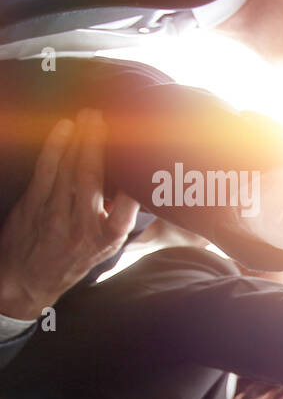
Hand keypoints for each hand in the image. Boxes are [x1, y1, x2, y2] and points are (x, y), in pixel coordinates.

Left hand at [0, 111, 138, 319]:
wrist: (26, 281)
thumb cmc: (70, 261)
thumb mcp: (104, 247)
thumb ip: (117, 218)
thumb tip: (132, 187)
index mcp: (108, 237)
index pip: (128, 202)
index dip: (135, 176)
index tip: (141, 152)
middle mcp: (83, 226)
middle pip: (94, 177)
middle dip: (100, 143)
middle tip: (106, 118)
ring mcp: (55, 215)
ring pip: (69, 169)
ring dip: (80, 139)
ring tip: (89, 117)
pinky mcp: (33, 207)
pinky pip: (46, 170)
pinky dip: (55, 147)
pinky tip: (64, 130)